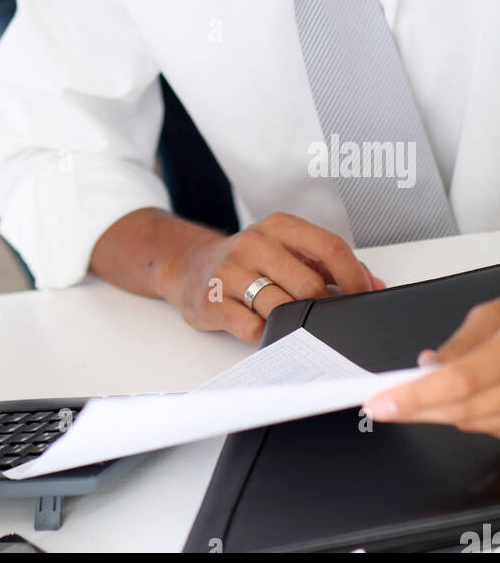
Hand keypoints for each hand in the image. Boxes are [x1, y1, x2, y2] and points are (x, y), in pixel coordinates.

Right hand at [162, 209, 384, 342]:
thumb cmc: (246, 261)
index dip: (354, 277)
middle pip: (309, 284)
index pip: (329, 247)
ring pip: (282, 308)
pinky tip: (267, 329)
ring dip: (296, 324)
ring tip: (296, 325)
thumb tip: (375, 284)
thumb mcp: (284, 249)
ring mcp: (230, 271)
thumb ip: (328, 264)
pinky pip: (254, 328)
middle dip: (325, 308)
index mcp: (278, 227)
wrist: (188, 265)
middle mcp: (254, 243)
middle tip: (329, 319)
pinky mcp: (212, 300)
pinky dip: (268, 335)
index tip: (364, 296)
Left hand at [363, 296, 499, 437]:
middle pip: (465, 411)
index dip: (417, 396)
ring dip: (443, 413)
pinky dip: (470, 416)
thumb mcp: (494, 316)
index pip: (459, 381)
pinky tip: (459, 400)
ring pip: (477, 425)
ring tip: (423, 393)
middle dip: (418, 409)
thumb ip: (460, 344)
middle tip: (384, 405)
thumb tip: (426, 367)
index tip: (381, 404)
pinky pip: (493, 428)